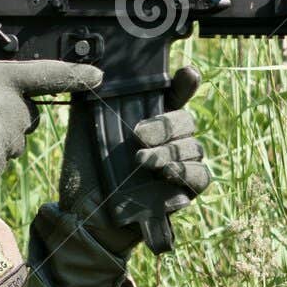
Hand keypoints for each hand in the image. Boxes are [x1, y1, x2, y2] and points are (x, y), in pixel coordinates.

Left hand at [58, 66, 210, 255]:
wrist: (84, 213)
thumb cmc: (84, 171)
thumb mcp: (84, 132)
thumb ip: (93, 102)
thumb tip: (93, 73)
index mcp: (150, 119)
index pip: (177, 94)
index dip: (186, 83)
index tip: (187, 74)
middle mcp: (169, 140)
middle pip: (187, 121)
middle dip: (166, 125)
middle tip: (138, 136)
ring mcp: (180, 165)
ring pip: (194, 148)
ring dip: (169, 152)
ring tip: (142, 161)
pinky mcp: (185, 191)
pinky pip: (202, 177)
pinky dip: (187, 172)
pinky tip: (168, 174)